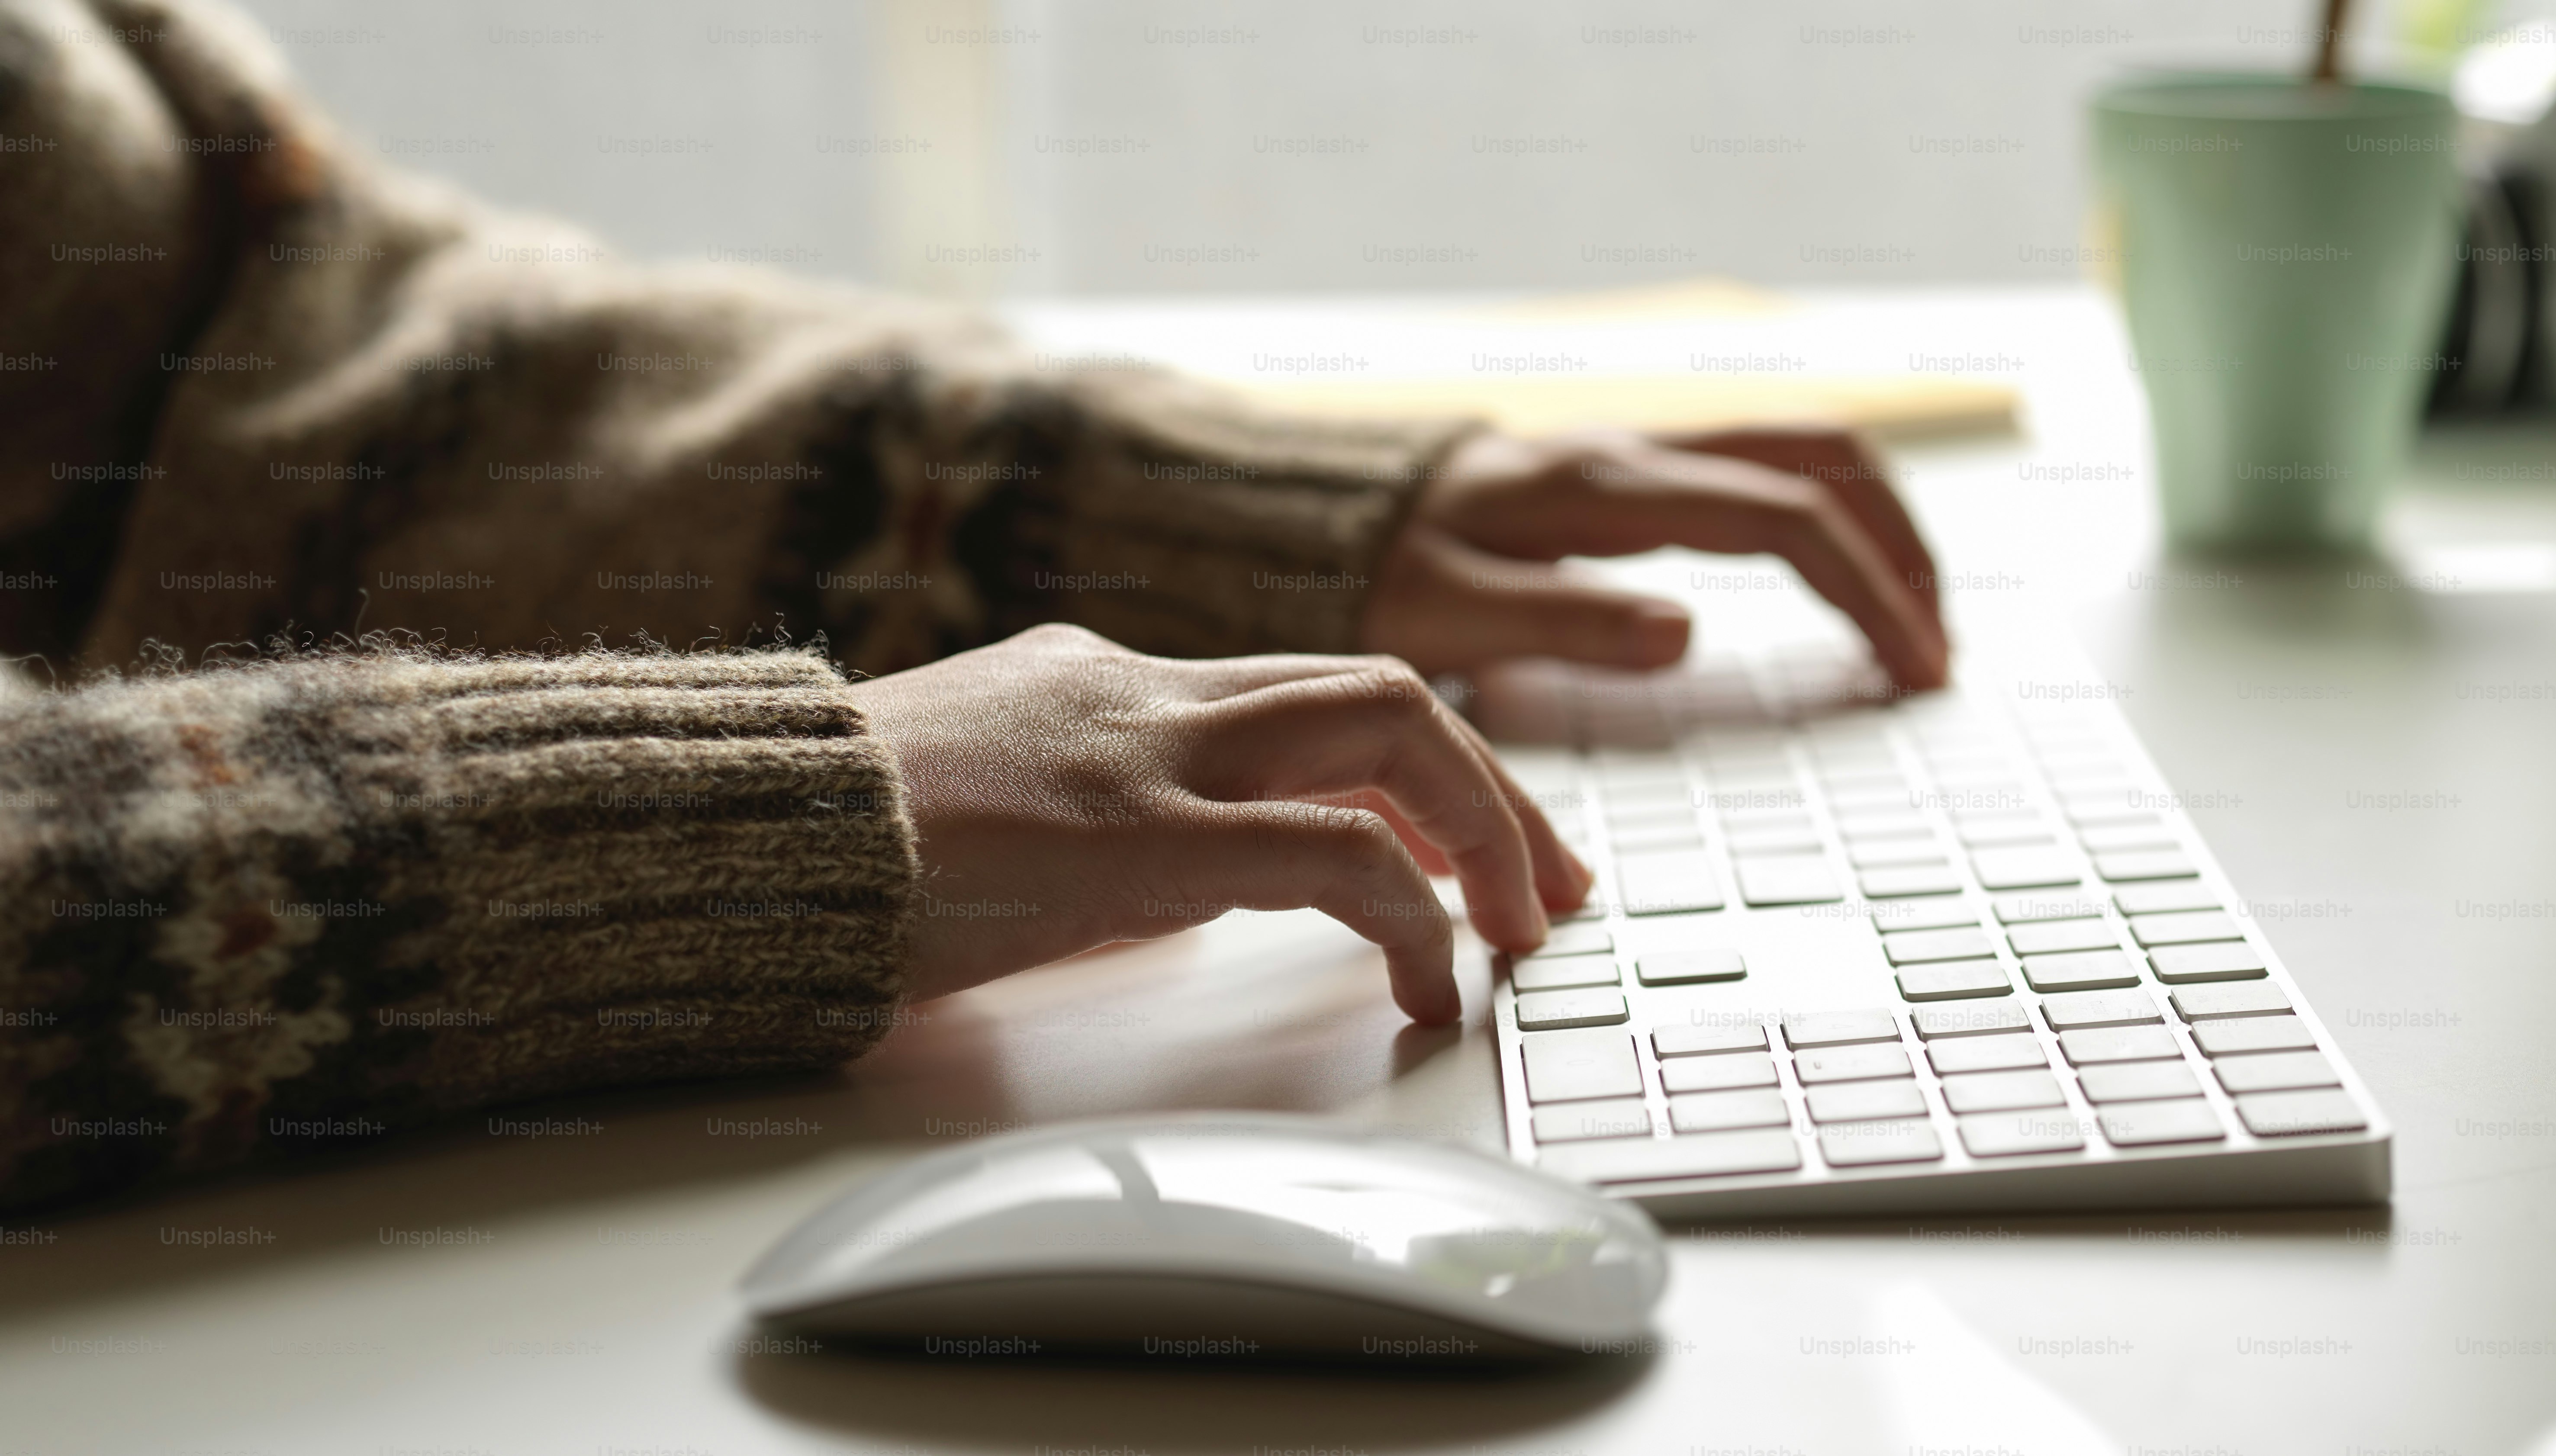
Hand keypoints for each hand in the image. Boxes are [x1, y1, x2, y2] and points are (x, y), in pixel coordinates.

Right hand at [847, 624, 1588, 1018]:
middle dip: (1493, 784)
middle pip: (1383, 690)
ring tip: (1519, 926)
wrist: (740, 833)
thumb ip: (1094, 832)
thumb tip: (1176, 898)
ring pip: (1395, 731)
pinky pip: (1339, 854)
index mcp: (1105, 685)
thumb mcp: (991, 815)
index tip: (1460, 842)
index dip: (1410, 767)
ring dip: (1487, 831)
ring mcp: (1150, 750)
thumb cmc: (838, 849)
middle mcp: (1145, 692)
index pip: (1304, 696)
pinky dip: (1408, 916)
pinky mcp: (1147, 834)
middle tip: (1548, 882)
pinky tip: (1422, 982)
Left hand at [1361, 425, 1950, 688]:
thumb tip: (1686, 633)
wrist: (1319, 509)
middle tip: (1938, 648)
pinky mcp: (1641, 471)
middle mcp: (1642, 452)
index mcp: (1608, 489)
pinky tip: (1844, 584)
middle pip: (1827, 462)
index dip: (1867, 588)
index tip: (1913, 666)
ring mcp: (1646, 453)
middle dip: (1903, 548)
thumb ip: (1562, 623)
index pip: (1786, 518)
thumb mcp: (1446, 612)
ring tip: (1914, 618)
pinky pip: (1768, 472)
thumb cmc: (1379, 566)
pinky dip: (1831, 521)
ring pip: (1808, 453)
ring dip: (1878, 526)